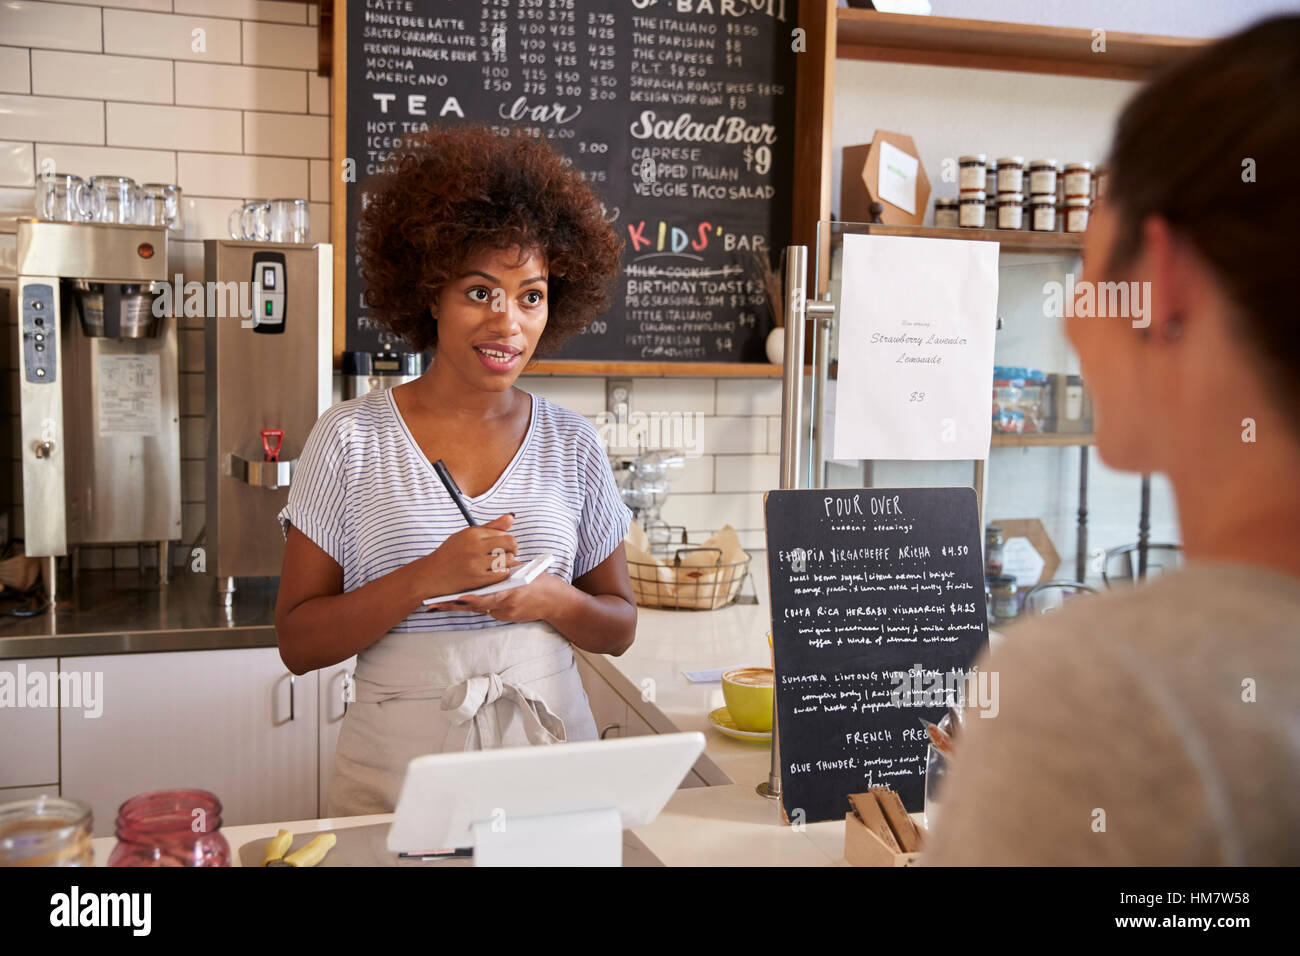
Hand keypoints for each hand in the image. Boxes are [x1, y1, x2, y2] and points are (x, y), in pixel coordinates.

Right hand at [417, 514, 520, 601]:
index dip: (508, 541)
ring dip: (508, 563)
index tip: (505, 547)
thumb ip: (490, 527)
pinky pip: (502, 574)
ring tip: (500, 564)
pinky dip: (502, 574)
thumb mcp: (466, 536)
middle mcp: (474, 546)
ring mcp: (476, 563)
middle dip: (512, 550)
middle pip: (510, 544)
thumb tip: (511, 517)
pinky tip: (495, 573)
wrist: (430, 575)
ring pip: (508, 560)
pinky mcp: (477, 578)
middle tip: (508, 555)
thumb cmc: (450, 554)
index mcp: (472, 533)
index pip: (503, 534)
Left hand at [425, 570, 566, 623]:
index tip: (457, 597)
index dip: (472, 599)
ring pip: (478, 608)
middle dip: (456, 605)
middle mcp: (507, 603)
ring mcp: (506, 611)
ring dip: (458, 606)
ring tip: (436, 604)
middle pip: (477, 605)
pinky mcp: (506, 616)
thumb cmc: (538, 582)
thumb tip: (487, 560)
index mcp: (512, 590)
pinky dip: (471, 606)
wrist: (554, 601)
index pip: (489, 596)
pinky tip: (453, 603)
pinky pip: (486, 610)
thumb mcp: (524, 571)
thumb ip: (504, 568)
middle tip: (435, 604)